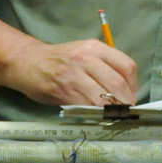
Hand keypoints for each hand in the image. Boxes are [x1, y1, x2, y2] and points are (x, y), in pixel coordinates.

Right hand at [17, 39, 139, 106]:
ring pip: (103, 97)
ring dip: (112, 110)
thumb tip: (124, 89)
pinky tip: (98, 114)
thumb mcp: (83, 52)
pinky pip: (86, 105)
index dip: (134, 85)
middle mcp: (85, 58)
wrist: (27, 62)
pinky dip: (96, 113)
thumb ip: (103, 65)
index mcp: (94, 47)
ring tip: (115, 115)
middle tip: (126, 110)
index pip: (126, 66)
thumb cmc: (59, 60)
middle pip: (117, 83)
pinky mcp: (63, 90)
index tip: (132, 96)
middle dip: (126, 101)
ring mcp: (73, 75)